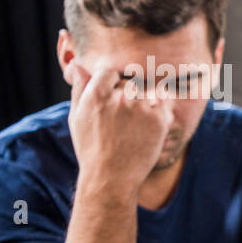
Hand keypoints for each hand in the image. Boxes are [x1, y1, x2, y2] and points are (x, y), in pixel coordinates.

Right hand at [66, 62, 173, 189]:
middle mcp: (119, 97)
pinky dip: (160, 110)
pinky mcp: (159, 119)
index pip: (110, 72)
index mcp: (97, 94)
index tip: (112, 101)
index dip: (112, 85)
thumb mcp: (77, 118)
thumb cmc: (91, 148)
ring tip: (135, 125)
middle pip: (130, 83)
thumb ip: (80, 89)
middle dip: (128, 97)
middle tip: (125, 121)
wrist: (111, 177)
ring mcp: (141, 107)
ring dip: (145, 103)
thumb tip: (77, 65)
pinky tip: (149, 126)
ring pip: (148, 91)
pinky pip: (164, 103)